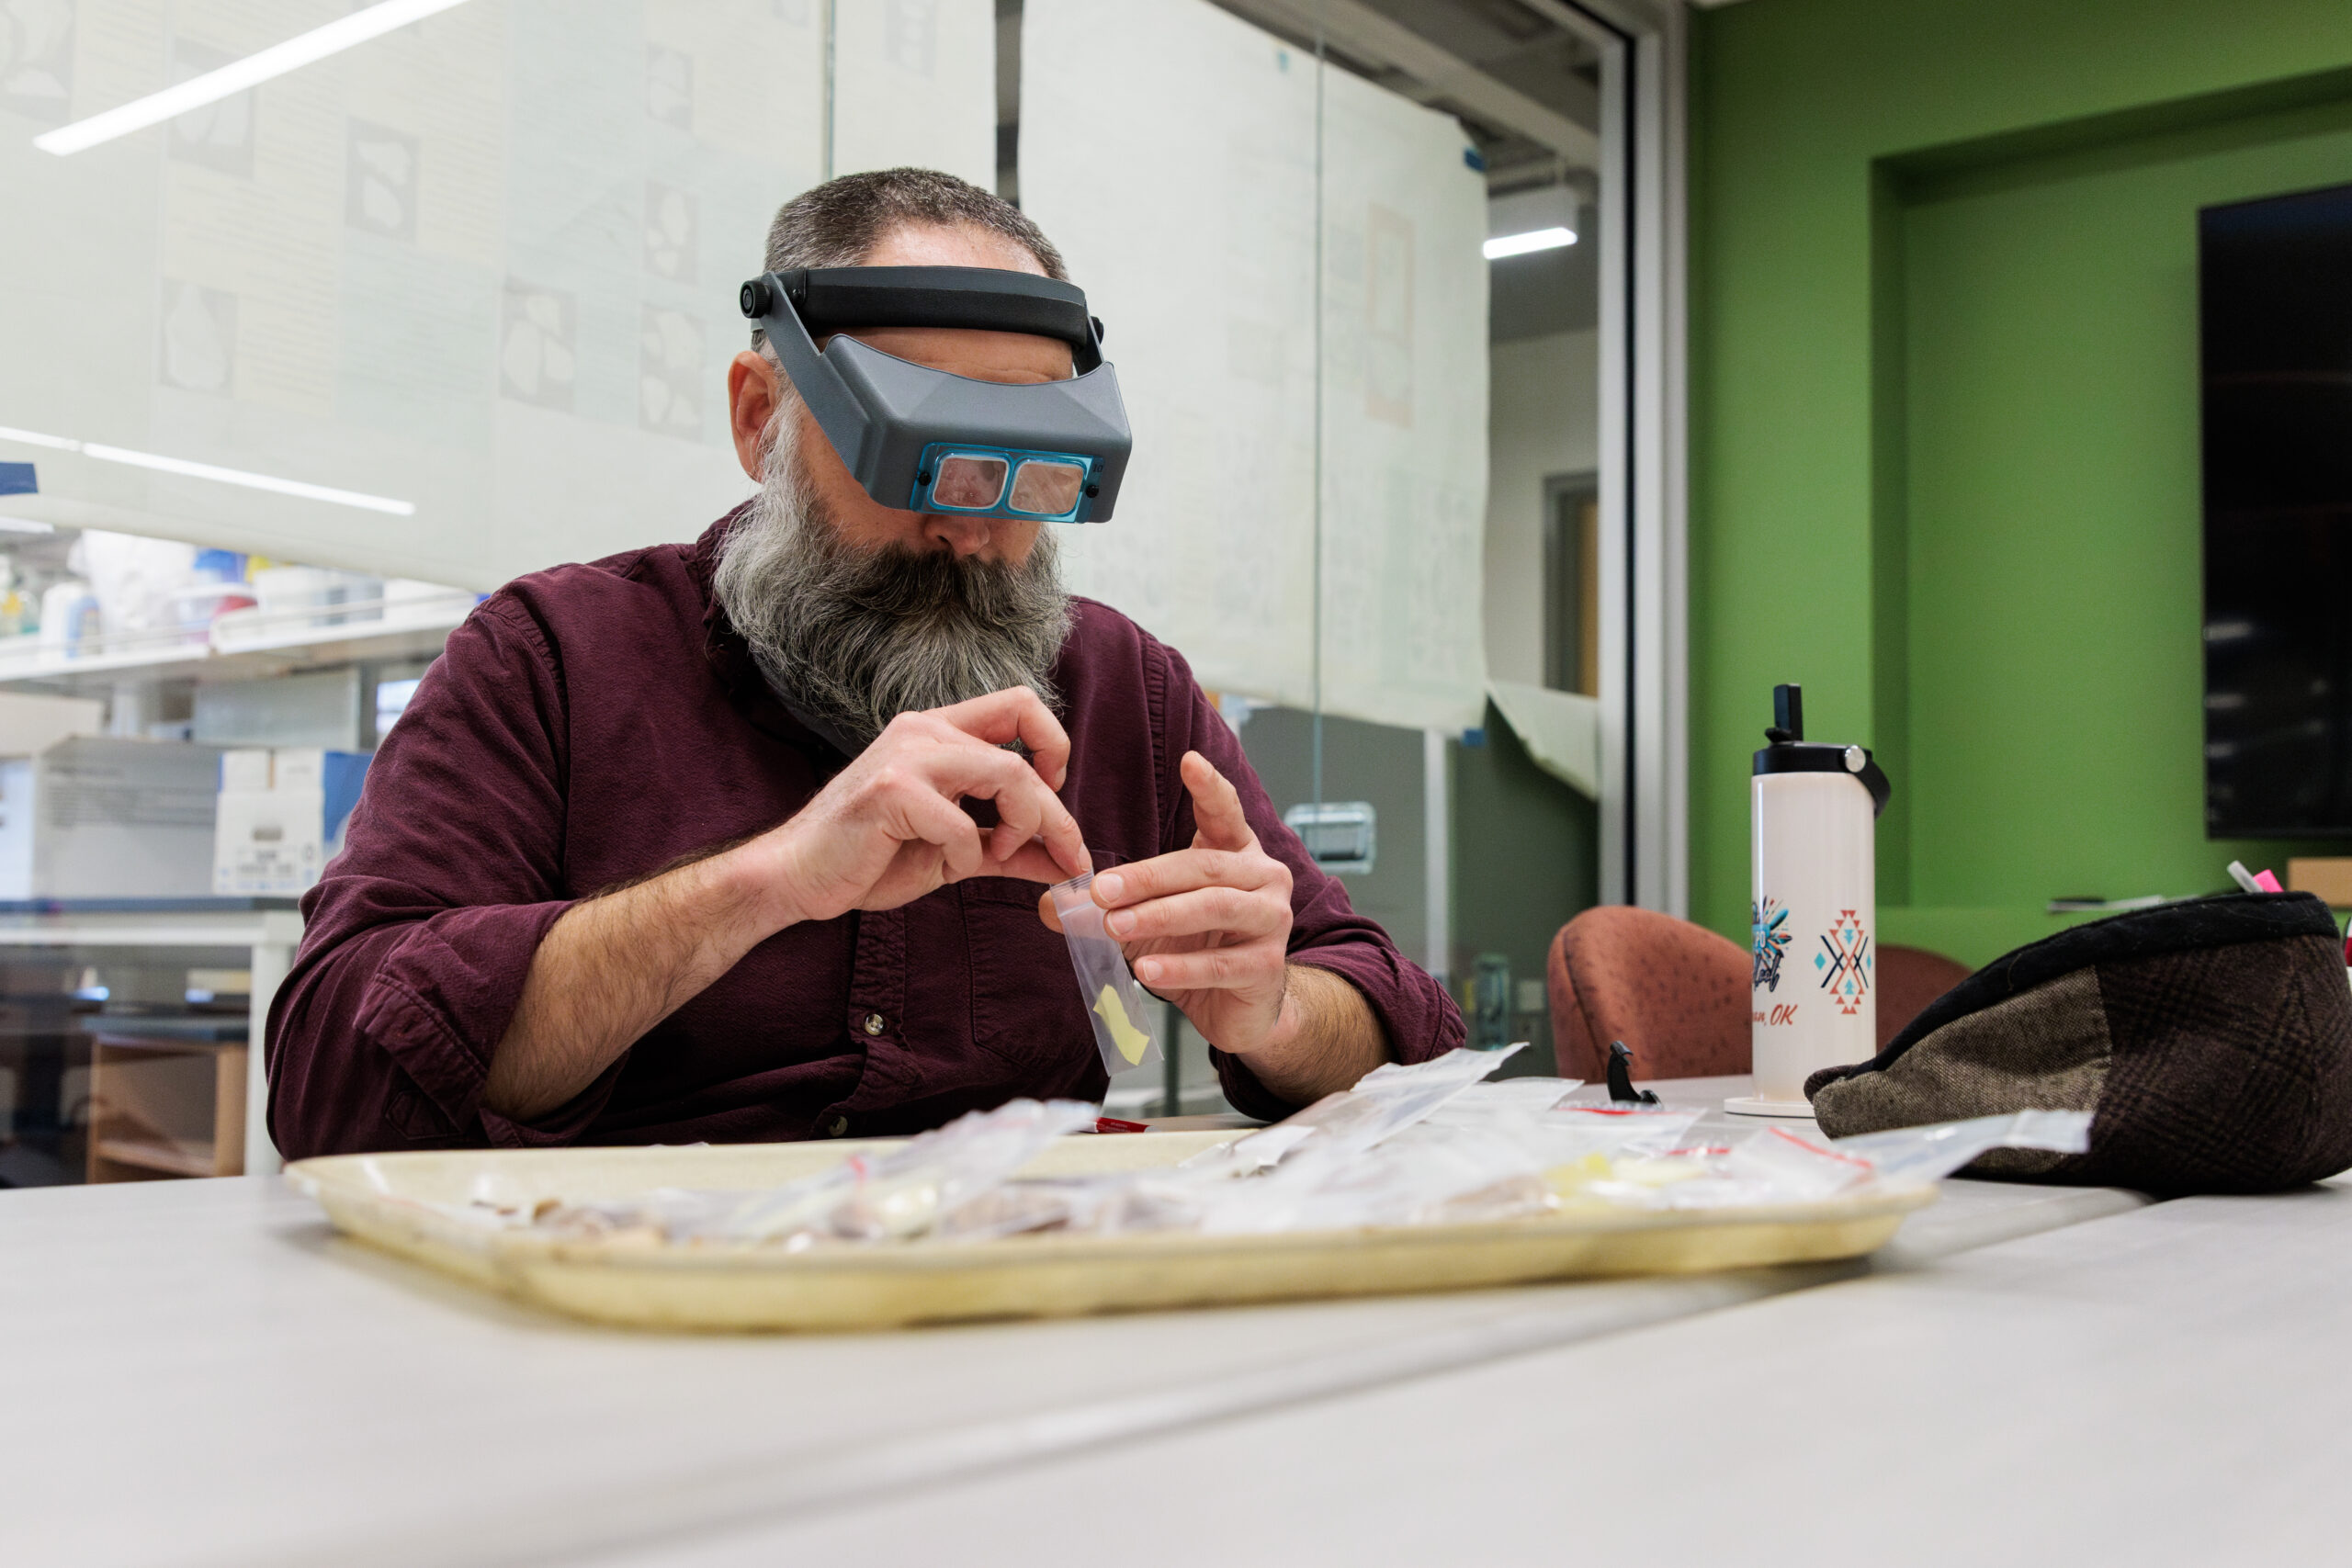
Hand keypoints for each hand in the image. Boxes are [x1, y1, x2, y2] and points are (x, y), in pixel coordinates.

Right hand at [759, 688, 1089, 924]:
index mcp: (938, 732)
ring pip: (1008, 774)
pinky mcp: (891, 790)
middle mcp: (924, 730)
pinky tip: (947, 865)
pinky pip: (963, 823)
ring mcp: (907, 755)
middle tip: (1066, 857)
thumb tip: (1069, 863)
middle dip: (1056, 814)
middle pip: (1025, 753)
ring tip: (1000, 853)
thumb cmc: (872, 859)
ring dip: (1023, 825)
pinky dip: (969, 855)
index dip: (1054, 745)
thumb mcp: (957, 852)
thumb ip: (1012, 849)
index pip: (1020, 704)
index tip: (1053, 794)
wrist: (799, 876)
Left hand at [1042, 751, 1296, 1054]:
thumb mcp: (1145, 920)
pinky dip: (1180, 967)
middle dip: (1148, 877)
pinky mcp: (1268, 964)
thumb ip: (1105, 907)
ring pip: (1214, 908)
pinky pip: (1220, 963)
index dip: (1209, 786)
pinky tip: (1147, 971)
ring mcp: (1271, 919)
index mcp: (1236, 852)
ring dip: (1160, 917)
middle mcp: (1263, 877)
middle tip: (1101, 891)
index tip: (1189, 760)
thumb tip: (1050, 903)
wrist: (1239, 1007)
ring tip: (1115, 927)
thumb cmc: (1197, 947)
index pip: (1224, 811)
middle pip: (1204, 866)